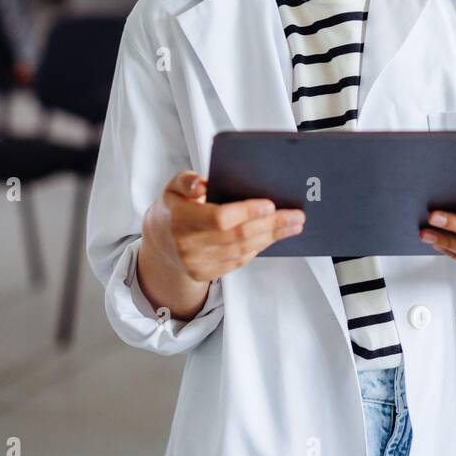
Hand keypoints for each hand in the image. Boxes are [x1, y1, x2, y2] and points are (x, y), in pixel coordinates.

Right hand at [144, 169, 305, 285]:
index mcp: (180, 220)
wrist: (159, 242)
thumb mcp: (172, 187)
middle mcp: (187, 246)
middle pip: (238, 237)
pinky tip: (272, 237)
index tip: (270, 203)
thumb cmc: (173, 208)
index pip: (220, 218)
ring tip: (292, 225)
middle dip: (271, 225)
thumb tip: (203, 184)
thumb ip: (186, 180)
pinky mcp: (205, 274)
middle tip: (296, 215)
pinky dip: (258, 248)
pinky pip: (238, 262)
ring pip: (242, 251)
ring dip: (271, 238)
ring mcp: (196, 264)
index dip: (247, 212)